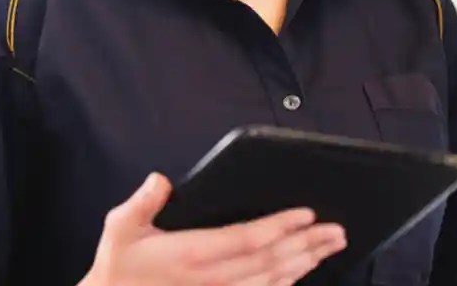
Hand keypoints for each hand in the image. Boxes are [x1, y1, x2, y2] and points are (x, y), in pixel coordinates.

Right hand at [81, 172, 346, 285]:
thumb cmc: (119, 265)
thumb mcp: (121, 228)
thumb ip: (143, 201)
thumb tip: (162, 181)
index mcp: (192, 254)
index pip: (247, 239)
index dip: (280, 227)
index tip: (307, 214)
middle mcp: (212, 279)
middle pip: (270, 261)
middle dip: (307, 244)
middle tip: (337, 231)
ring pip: (272, 281)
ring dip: (305, 263)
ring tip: (329, 247)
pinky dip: (285, 283)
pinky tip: (301, 272)